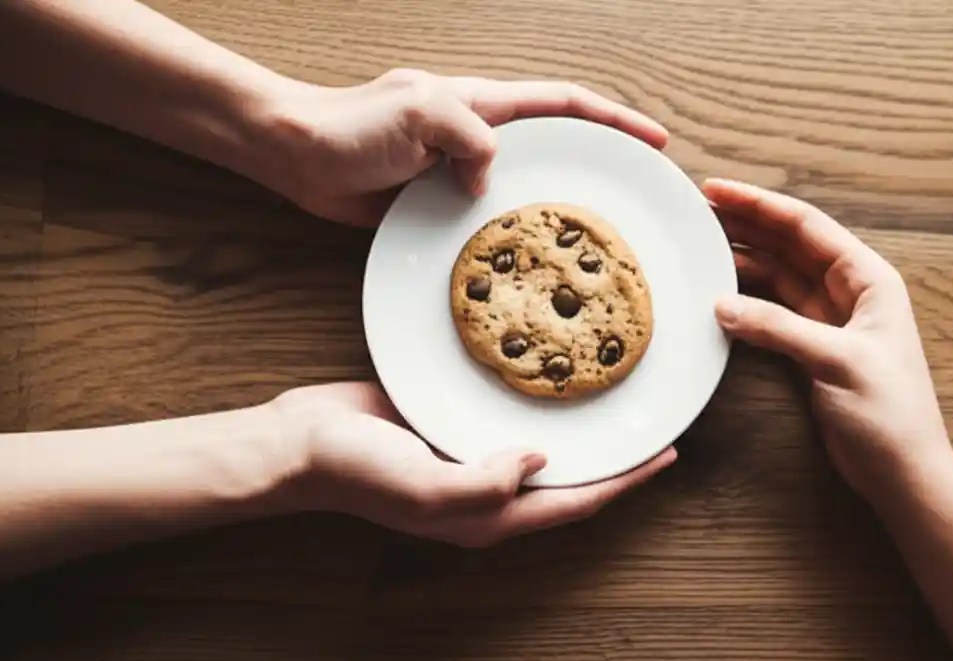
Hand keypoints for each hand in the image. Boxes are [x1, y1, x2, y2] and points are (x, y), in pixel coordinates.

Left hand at [253, 69, 668, 225]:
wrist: (297, 155)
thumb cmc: (351, 126)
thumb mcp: (419, 113)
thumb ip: (469, 138)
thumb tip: (492, 182)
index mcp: (482, 104)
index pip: (563, 104)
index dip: (613, 120)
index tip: (655, 141)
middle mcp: (478, 137)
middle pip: (554, 146)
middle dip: (598, 166)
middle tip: (635, 201)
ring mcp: (460, 173)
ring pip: (524, 189)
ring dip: (556, 209)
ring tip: (594, 243)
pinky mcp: (439, 206)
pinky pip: (488, 221)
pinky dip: (511, 238)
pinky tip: (528, 264)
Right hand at [269, 382, 675, 546]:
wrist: (299, 440)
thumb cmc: (354, 469)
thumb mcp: (422, 485)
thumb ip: (483, 484)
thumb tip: (539, 461)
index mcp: (486, 517)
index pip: (574, 502)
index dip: (624, 482)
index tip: (667, 456)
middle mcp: (485, 491)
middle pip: (568, 478)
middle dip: (614, 459)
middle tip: (657, 425)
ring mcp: (468, 457)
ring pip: (543, 448)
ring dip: (580, 428)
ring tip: (619, 399)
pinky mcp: (450, 424)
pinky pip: (508, 417)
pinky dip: (538, 404)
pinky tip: (554, 375)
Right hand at [705, 179, 952, 499]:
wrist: (904, 473)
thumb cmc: (890, 414)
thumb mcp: (836, 362)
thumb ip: (778, 329)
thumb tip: (722, 305)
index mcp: (868, 279)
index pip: (805, 227)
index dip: (759, 205)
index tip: (715, 191)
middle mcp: (850, 292)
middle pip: (789, 245)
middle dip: (745, 225)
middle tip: (697, 213)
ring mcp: (830, 320)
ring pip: (778, 276)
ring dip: (742, 260)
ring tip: (699, 247)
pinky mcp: (813, 349)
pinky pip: (774, 311)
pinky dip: (747, 300)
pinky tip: (718, 294)